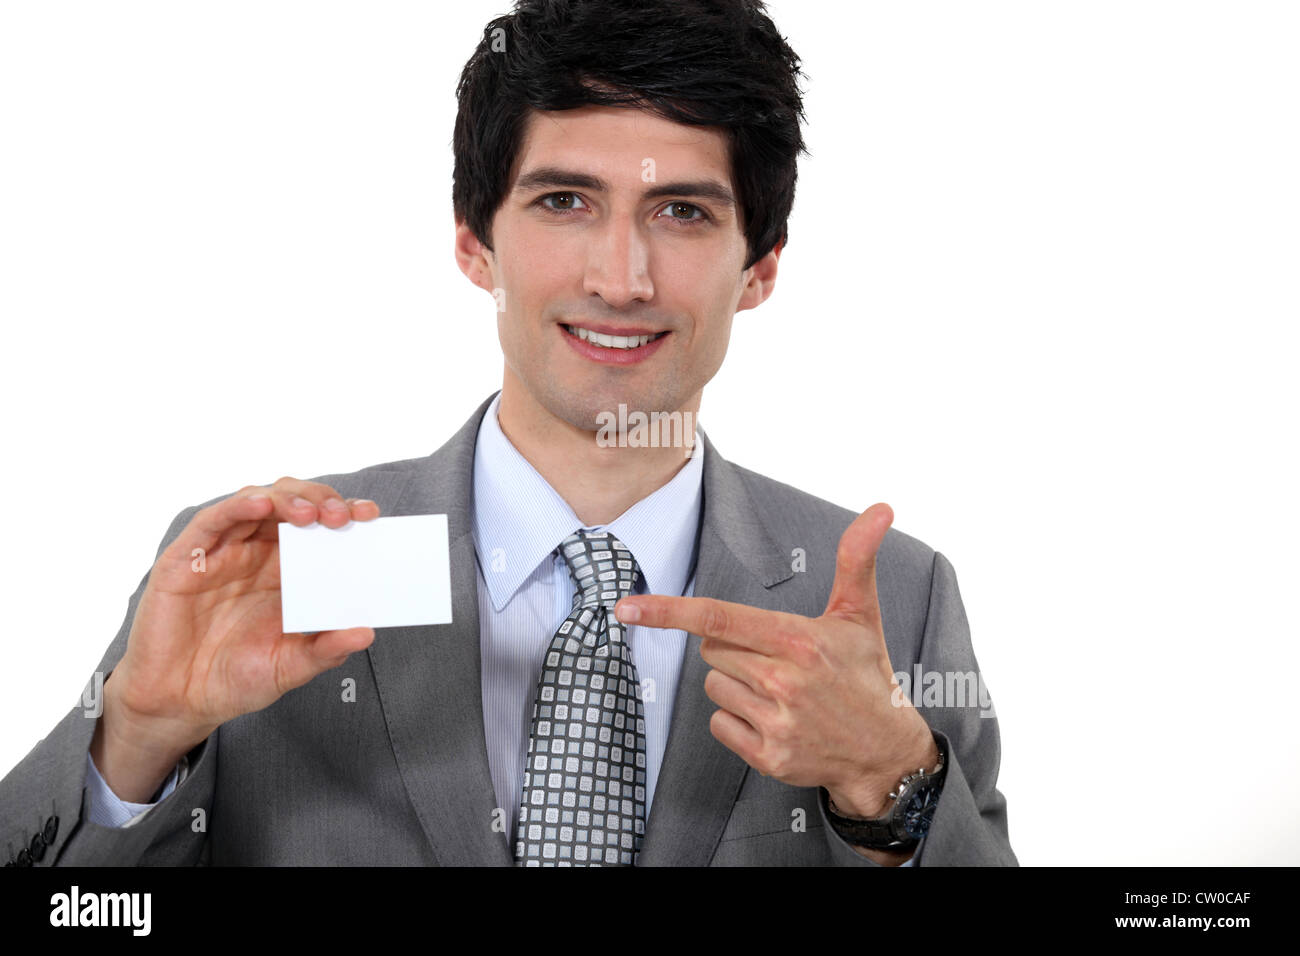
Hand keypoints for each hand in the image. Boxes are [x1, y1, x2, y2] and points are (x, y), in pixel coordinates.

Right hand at [91, 478, 379, 801]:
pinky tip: (261, 503)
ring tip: (311, 514)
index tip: (371, 516)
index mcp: (287, 571)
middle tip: (342, 518)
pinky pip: (213, 521)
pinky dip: (238, 506)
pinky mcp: (186, 559)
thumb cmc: (235, 679)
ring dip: (288, 499)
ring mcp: (222, 553)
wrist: (179, 703)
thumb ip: (325, 651)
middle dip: (321, 501)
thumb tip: (367, 633)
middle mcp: (257, 554)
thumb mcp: (290, 668)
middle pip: (292, 504)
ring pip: (256, 501)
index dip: (345, 514)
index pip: (320, 528)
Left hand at [614, 503, 938, 819]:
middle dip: (735, 649)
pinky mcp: (769, 757)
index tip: (627, 607)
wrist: (886, 752)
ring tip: (781, 692)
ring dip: (737, 685)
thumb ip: (857, 558)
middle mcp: (783, 681)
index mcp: (798, 640)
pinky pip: (720, 724)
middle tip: (777, 659)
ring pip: (714, 686)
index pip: (718, 618)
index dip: (667, 611)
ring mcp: (775, 722)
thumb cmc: (866, 675)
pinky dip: (739, 722)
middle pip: (711, 649)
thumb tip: (882, 508)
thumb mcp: (860, 614)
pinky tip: (774, 720)